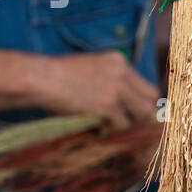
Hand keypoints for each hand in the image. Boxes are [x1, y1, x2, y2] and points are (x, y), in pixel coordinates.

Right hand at [31, 50, 158, 130]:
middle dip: (140, 115)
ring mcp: (116, 89)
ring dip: (128, 124)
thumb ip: (109, 79)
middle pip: (150, 100)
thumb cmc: (58, 75)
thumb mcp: (90, 67)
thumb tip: (122, 102)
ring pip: (141, 115)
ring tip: (109, 126)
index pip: (146, 85)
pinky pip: (122, 125)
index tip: (133, 113)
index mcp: (119, 60)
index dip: (141, 102)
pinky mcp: (107, 105)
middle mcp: (122, 72)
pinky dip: (111, 131)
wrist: (41, 77)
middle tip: (125, 123)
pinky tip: (97, 129)